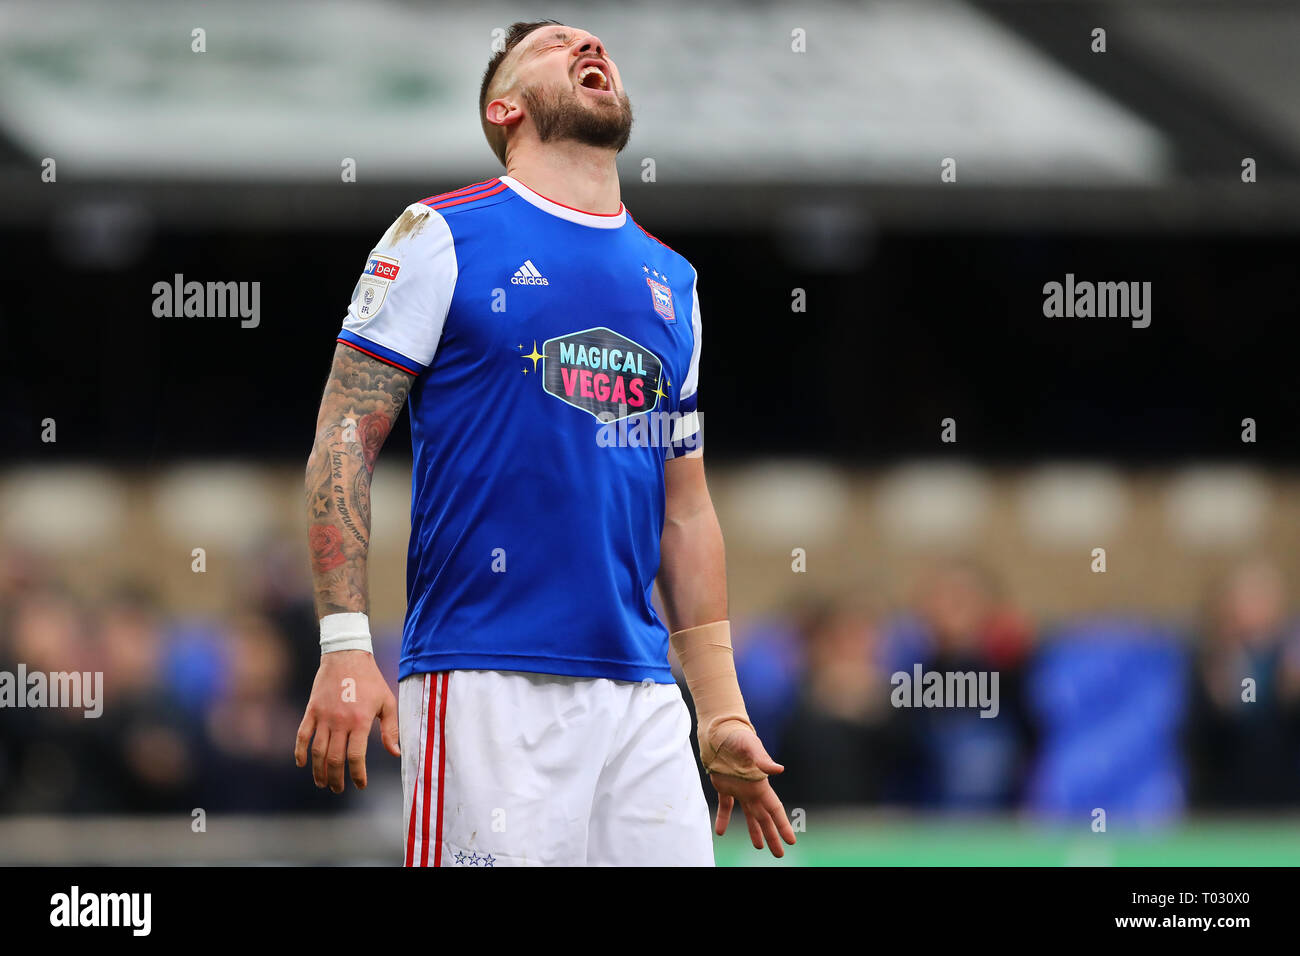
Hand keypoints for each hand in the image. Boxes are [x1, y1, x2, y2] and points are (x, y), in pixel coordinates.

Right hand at [294, 650, 398, 792]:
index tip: (360, 785)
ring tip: (322, 783)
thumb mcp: (387, 701)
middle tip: (338, 788)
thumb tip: (395, 753)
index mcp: (361, 721)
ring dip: (318, 771)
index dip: (357, 775)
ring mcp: (324, 716)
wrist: (347, 655)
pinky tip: (302, 764)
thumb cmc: (371, 680)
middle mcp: (340, 722)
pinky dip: (300, 751)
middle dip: (336, 778)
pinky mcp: (312, 710)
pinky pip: (302, 735)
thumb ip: (391, 729)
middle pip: (334, 759)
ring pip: (317, 751)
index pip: (356, 757)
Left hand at [707, 726, 795, 857]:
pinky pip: (725, 806)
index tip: (792, 841)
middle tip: (779, 854)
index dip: (783, 825)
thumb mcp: (750, 746)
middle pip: (765, 818)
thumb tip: (778, 769)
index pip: (775, 810)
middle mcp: (752, 789)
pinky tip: (721, 832)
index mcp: (760, 784)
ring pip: (749, 815)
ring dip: (754, 831)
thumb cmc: (737, 736)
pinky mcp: (723, 785)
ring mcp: (738, 788)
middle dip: (773, 836)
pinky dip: (723, 819)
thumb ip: (762, 759)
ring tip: (760, 847)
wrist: (719, 730)